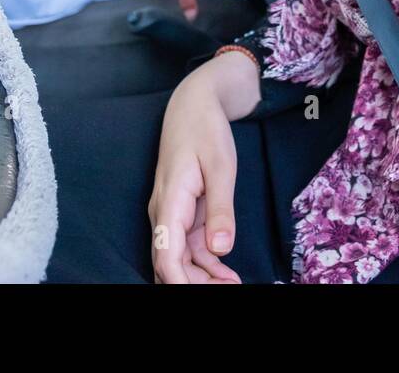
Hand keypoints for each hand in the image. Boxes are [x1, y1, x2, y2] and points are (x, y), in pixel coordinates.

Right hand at [147, 53, 259, 283]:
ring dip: (202, 278)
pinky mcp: (182, 214)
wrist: (192, 106)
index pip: (165, 255)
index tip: (208, 292)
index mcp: (170, 202)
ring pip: (178, 260)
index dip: (181, 283)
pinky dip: (205, 264)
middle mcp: (164, 213)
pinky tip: (226, 274)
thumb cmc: (205, 131)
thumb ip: (221, 209)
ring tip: (234, 285)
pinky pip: (188, 248)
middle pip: (170, 264)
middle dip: (196, 284)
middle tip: (232, 289)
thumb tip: (220, 249)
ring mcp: (171, 215)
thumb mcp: (222, 166)